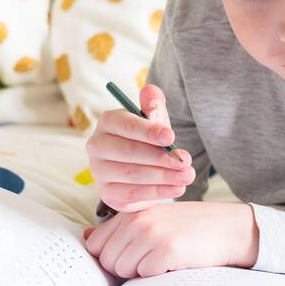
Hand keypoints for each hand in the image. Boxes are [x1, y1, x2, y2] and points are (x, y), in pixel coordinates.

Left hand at [83, 202, 258, 278]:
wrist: (228, 229)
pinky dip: (157, 275)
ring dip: (141, 273)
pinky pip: (144, 275)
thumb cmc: (189, 227)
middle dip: (124, 268)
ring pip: (123, 270)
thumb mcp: (154, 219)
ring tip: (162, 259)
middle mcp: (138, 220)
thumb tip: (86, 239)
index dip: (110, 257)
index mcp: (132, 212)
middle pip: (107, 261)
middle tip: (150, 260)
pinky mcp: (167, 250)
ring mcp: (152, 234)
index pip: (96, 244)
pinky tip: (173, 263)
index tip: (129, 257)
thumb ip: (120, 229)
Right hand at [84, 84, 194, 212]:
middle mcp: (97, 145)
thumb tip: (151, 92)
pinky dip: (158, 192)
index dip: (149, 131)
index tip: (171, 137)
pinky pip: (133, 193)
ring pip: (133, 174)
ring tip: (187, 175)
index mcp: (108, 121)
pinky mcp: (107, 193)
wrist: (137, 170)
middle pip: (129, 151)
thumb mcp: (152, 121)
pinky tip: (177, 189)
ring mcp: (99, 171)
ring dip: (164, 176)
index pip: (126, 125)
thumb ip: (153, 106)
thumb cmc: (145, 139)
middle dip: (161, 157)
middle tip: (185, 161)